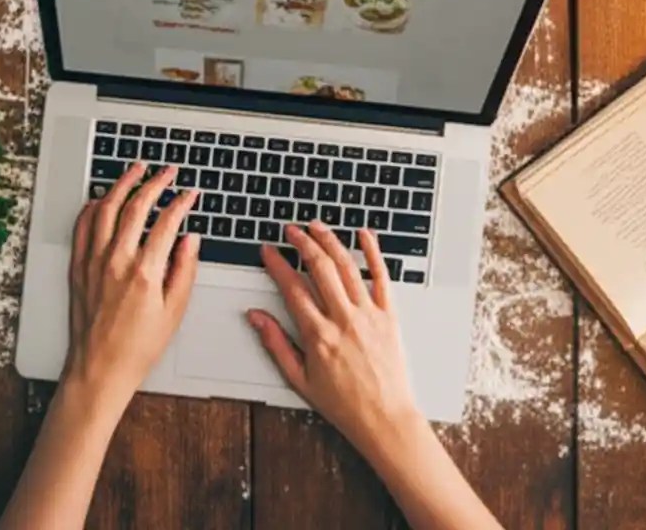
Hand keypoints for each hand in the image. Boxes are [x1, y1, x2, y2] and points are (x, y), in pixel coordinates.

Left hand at [65, 162, 200, 403]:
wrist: (99, 369)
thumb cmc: (136, 348)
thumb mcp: (174, 311)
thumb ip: (184, 270)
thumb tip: (191, 240)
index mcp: (144, 273)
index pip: (166, 223)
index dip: (181, 202)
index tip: (189, 193)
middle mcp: (115, 262)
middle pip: (135, 207)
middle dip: (154, 183)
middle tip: (166, 172)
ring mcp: (93, 262)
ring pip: (105, 209)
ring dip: (121, 184)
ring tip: (135, 170)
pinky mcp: (78, 268)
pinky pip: (82, 227)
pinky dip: (92, 207)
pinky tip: (101, 199)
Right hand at [246, 221, 420, 453]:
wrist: (384, 418)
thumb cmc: (343, 404)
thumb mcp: (299, 379)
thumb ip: (276, 343)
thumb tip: (256, 317)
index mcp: (318, 335)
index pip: (292, 288)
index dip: (277, 264)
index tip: (268, 251)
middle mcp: (343, 320)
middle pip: (319, 268)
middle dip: (302, 243)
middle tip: (290, 230)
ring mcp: (368, 315)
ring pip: (346, 266)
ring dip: (330, 241)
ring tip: (316, 227)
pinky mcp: (389, 316)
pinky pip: (382, 277)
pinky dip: (373, 253)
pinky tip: (365, 234)